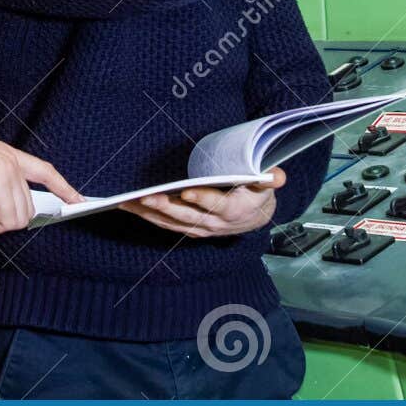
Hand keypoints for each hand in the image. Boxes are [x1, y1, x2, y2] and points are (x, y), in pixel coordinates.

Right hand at [0, 128, 81, 234]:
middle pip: (28, 206)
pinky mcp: (1, 188)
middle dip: (3, 217)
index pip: (45, 171)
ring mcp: (9, 175)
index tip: (78, 200)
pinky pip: (6, 222)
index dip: (63, 187)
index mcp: (7, 154)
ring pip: (19, 217)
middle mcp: (12, 163)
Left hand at [118, 168, 284, 237]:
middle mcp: (215, 224)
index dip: (202, 199)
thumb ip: (270, 179)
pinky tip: (131, 207)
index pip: (217, 205)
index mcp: (234, 210)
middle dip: (166, 207)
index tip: (186, 192)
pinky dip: (148, 217)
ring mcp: (200, 229)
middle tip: (146, 197)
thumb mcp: (267, 185)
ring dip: (149, 213)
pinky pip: (165, 224)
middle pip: (188, 216)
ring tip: (128, 202)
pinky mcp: (189, 229)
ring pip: (172, 222)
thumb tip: (277, 176)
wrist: (255, 218)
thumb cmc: (255, 194)